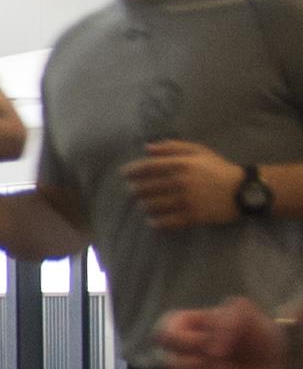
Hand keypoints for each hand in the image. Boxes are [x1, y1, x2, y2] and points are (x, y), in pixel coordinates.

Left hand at [126, 140, 250, 230]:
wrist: (243, 190)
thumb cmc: (218, 168)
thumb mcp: (199, 151)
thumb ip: (173, 147)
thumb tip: (147, 147)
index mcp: (182, 164)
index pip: (148, 167)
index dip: (132, 171)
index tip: (124, 174)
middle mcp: (181, 182)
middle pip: (146, 188)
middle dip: (136, 190)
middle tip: (134, 191)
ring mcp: (186, 200)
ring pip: (152, 205)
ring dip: (144, 205)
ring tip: (145, 205)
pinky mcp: (192, 216)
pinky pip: (166, 221)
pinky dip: (156, 222)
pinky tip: (152, 220)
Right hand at [158, 296, 292, 368]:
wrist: (275, 353)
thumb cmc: (255, 329)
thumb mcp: (243, 312)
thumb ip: (226, 323)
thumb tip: (214, 352)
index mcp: (181, 325)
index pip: (162, 335)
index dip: (184, 342)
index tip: (210, 341)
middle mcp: (178, 350)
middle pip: (165, 362)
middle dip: (196, 362)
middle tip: (222, 358)